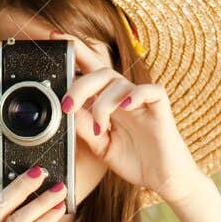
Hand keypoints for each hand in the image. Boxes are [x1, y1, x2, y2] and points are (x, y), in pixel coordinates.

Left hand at [53, 31, 210, 205]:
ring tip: (101, 128)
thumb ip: (85, 128)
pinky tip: (126, 106)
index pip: (92, 71)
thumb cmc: (136, 162)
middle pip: (102, 72)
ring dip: (103, 104)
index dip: (76, 51)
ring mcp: (143, 103)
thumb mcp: (101, 146)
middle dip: (80, 84)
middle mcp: (125, 98)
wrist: (164, 181)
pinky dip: (137, 94)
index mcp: (110, 103)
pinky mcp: (161, 110)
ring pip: (119, 83)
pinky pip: (151, 91)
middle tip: (68, 105)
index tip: (56, 40)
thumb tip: (67, 110)